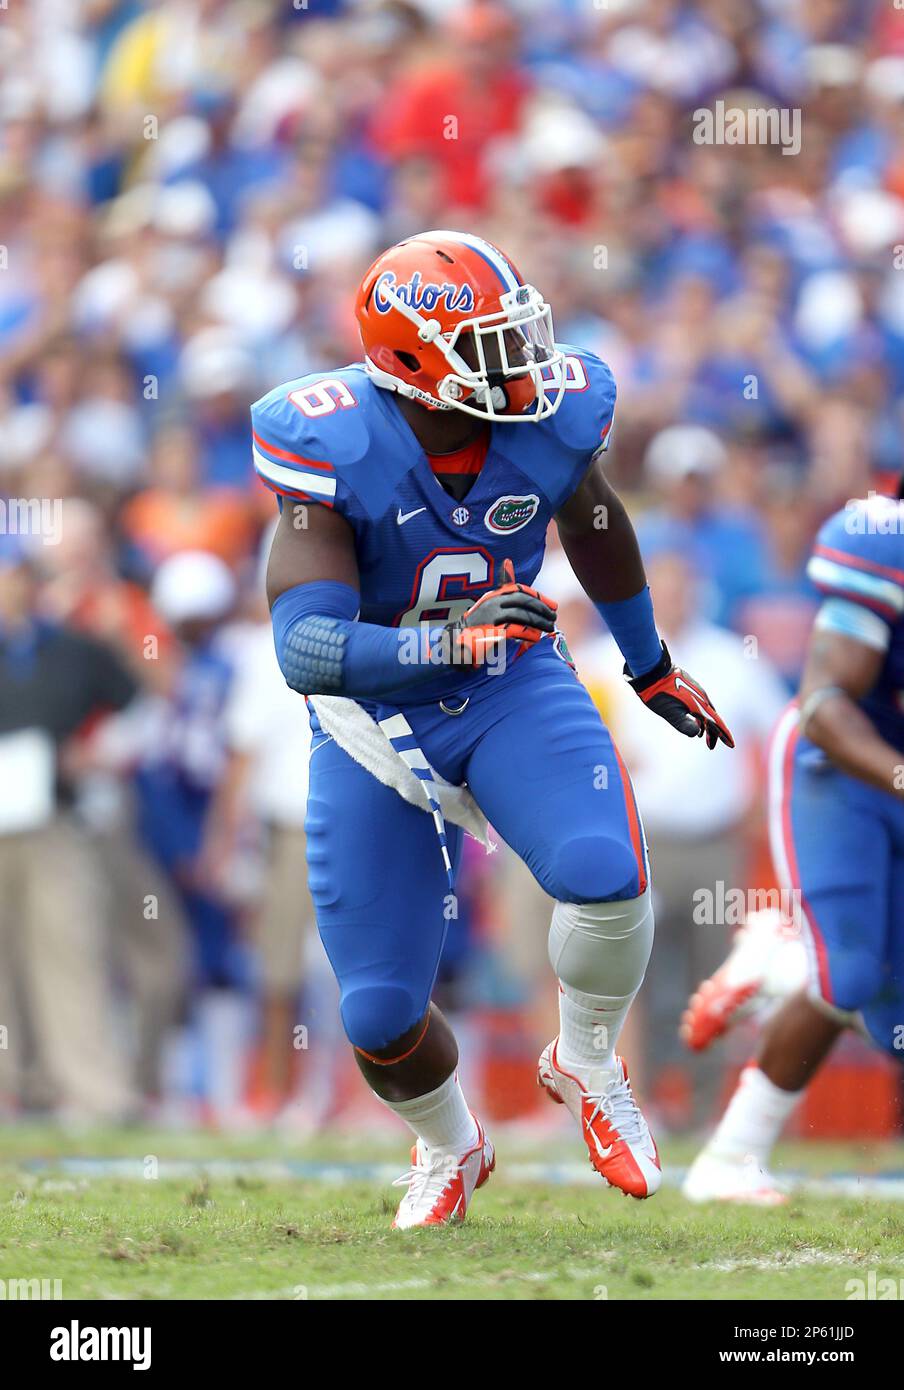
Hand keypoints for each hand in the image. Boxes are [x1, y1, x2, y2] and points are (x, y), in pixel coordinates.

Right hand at [441, 558, 557, 664]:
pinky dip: (528, 634)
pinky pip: (515, 630)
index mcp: (492, 597)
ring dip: (538, 621)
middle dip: (541, 608)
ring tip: (549, 628)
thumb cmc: (476, 628)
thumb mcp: (489, 609)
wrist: (456, 643)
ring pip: (522, 615)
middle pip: (522, 601)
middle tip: (553, 616)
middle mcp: (491, 603)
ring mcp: (491, 617)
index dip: (537, 596)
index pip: (519, 590)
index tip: (552, 604)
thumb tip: (511, 572)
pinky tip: (536, 637)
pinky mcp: (492, 631)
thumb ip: (503, 597)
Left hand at [626, 643, 734, 749]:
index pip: (715, 722)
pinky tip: (694, 720)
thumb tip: (697, 733)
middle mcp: (701, 697)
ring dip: (706, 725)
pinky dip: (700, 716)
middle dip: (714, 733)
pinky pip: (699, 705)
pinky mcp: (689, 687)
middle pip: (712, 718)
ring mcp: (695, 691)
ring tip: (703, 737)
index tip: (731, 745)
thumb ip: (683, 723)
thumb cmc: (658, 693)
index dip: (723, 734)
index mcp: (699, 704)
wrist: (652, 669)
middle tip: (711, 746)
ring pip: (705, 711)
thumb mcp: (669, 711)